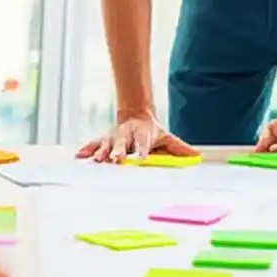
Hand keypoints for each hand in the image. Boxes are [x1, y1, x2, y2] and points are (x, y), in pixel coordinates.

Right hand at [76, 110, 197, 162]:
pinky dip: (86, 150)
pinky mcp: (104, 140)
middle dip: (118, 151)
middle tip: (116, 160)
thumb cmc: (152, 132)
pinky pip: (93, 145)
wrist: (136, 116)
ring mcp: (113, 137)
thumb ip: (180, 148)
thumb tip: (196, 156)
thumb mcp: (167, 137)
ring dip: (101, 152)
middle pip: (121, 143)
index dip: (142, 151)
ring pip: (105, 144)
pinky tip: (79, 156)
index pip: (142, 144)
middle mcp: (126, 135)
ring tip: (97, 160)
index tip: (141, 159)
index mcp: (142, 134)